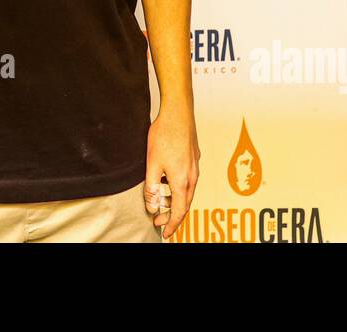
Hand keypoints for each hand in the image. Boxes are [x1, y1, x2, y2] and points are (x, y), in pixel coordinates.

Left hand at [144, 106, 199, 238]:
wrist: (178, 112)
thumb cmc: (165, 134)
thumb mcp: (152, 164)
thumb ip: (152, 188)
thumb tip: (153, 207)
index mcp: (182, 181)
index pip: (179, 211)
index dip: (172, 224)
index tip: (165, 233)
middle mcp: (192, 176)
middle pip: (184, 204)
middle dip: (172, 215)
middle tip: (159, 221)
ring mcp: (194, 167)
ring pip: (186, 191)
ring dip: (174, 201)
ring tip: (160, 202)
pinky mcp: (193, 158)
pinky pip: (187, 180)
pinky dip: (178, 188)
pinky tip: (167, 182)